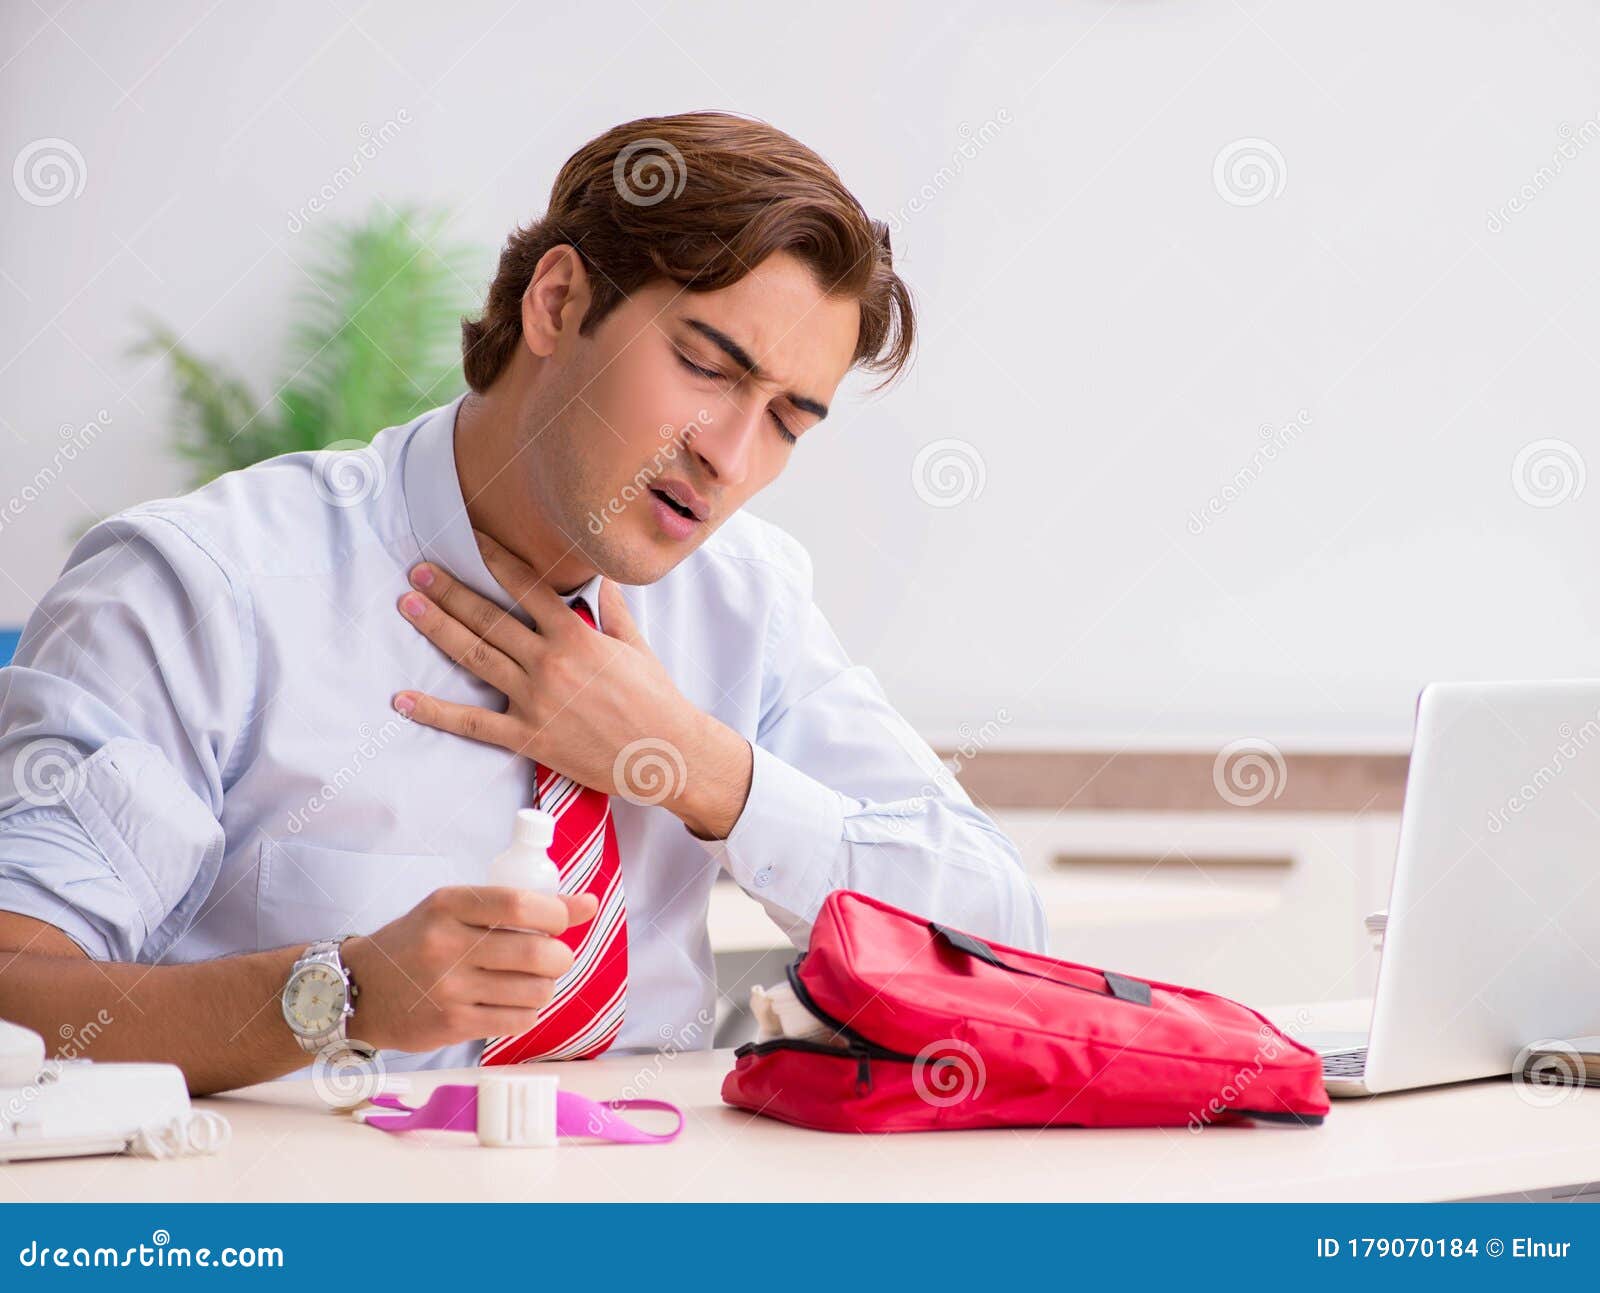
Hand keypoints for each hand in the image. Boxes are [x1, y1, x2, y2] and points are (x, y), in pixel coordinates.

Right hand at [340, 886, 596, 1052]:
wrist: (359, 990)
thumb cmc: (418, 942)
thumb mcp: (454, 909)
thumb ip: (517, 905)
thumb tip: (588, 904)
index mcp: (448, 905)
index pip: (520, 904)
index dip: (557, 913)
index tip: (561, 921)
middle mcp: (447, 945)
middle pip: (537, 952)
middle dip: (560, 956)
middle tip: (553, 956)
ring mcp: (449, 988)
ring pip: (534, 990)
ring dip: (546, 986)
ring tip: (532, 980)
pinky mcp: (451, 1025)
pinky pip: (517, 1020)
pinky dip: (528, 1011)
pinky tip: (514, 1003)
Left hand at [391, 529, 752, 838]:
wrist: (664, 754)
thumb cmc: (656, 700)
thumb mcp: (637, 648)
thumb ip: (615, 612)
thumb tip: (607, 581)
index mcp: (576, 636)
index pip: (527, 587)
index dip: (495, 560)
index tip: (471, 540)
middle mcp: (550, 662)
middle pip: (488, 619)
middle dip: (450, 591)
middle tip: (418, 570)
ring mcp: (535, 699)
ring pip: (475, 658)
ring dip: (438, 629)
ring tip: (408, 606)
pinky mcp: (528, 736)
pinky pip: (472, 724)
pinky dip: (435, 712)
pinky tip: (402, 700)